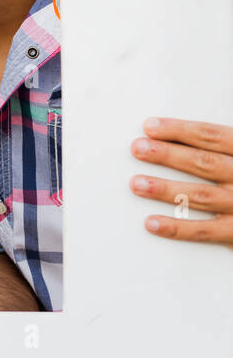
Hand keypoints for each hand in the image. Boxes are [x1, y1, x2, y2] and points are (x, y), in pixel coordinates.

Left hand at [131, 118, 232, 244]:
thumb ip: (221, 148)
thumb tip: (178, 135)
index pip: (212, 136)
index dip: (179, 131)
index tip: (150, 127)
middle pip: (204, 163)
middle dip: (168, 155)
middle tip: (137, 149)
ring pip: (201, 196)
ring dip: (165, 190)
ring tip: (136, 184)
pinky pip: (205, 231)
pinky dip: (177, 227)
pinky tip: (151, 223)